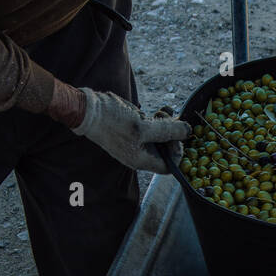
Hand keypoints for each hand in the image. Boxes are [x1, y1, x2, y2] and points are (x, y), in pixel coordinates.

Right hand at [72, 89, 189, 174]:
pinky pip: (152, 129)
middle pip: (166, 151)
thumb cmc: (111, 120)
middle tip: (170, 118)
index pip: (169, 166)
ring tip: (163, 111)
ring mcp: (136, 142)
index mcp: (142, 160)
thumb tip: (187, 131)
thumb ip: (167, 131)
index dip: (178, 152)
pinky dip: (159, 119)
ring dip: (168, 124)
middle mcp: (139, 154)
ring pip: (161, 138)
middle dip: (173, 134)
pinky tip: (160, 109)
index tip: (177, 135)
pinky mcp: (133, 131)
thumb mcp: (142, 127)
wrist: (88, 109)